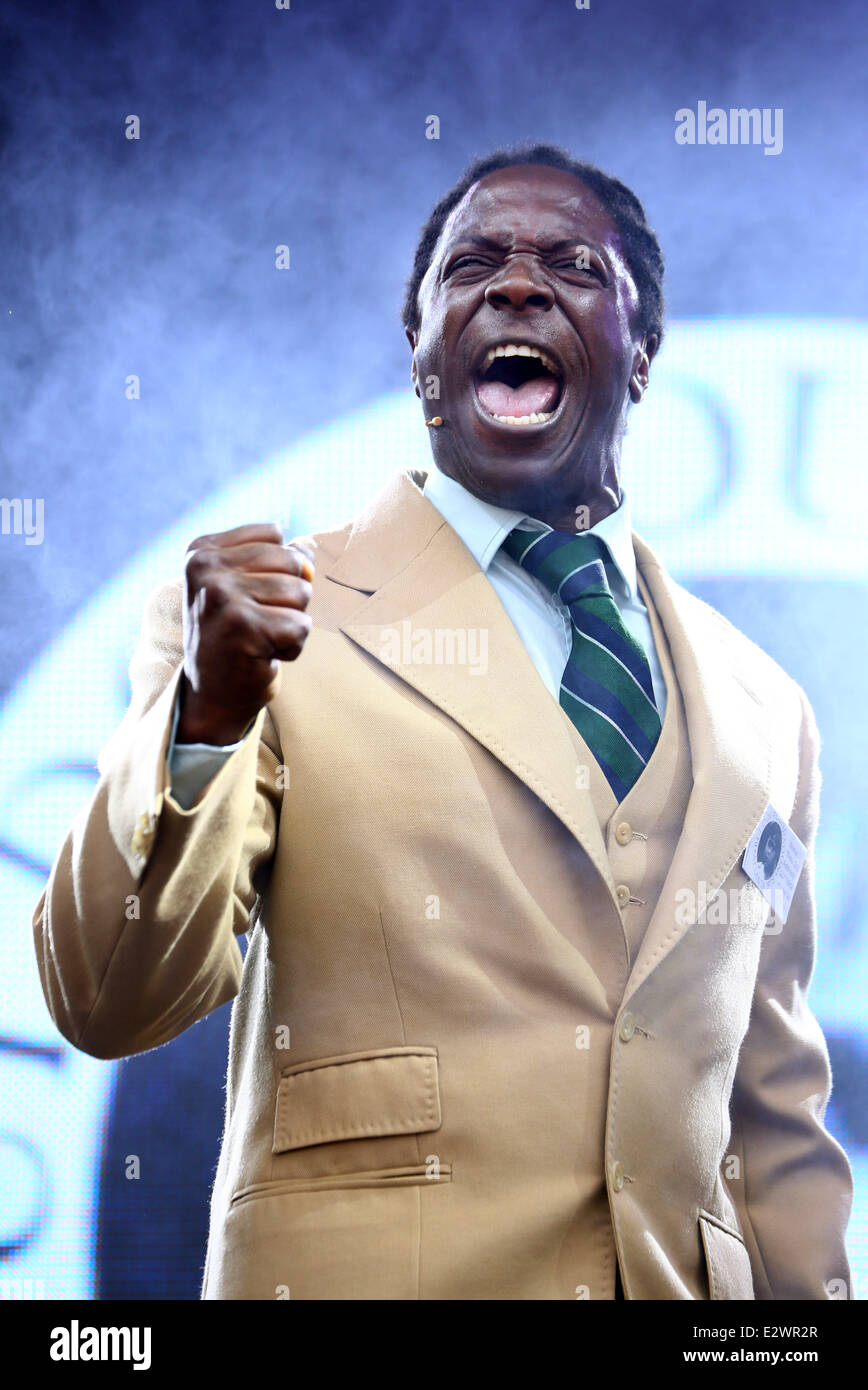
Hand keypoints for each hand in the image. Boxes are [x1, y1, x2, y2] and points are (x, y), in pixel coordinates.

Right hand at [177, 522, 314, 744]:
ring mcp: (222, 596)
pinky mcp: (243, 628)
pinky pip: (301, 626)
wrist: (212, 695)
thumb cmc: (235, 635)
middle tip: (257, 622)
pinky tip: (264, 655)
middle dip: (290, 598)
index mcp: (201, 551)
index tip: (248, 597)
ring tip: (261, 638)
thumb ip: (279, 558)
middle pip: (293, 562)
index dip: (278, 569)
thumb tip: (307, 551)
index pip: (275, 534)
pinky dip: (292, 647)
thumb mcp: (247, 586)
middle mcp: (206, 568)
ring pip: (301, 593)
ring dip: (291, 623)